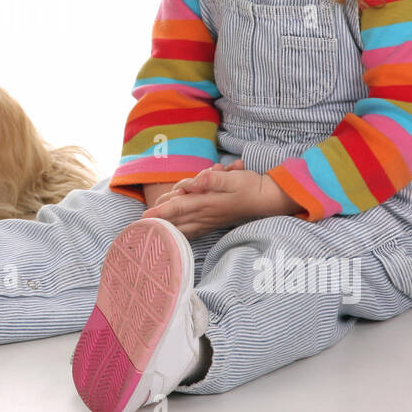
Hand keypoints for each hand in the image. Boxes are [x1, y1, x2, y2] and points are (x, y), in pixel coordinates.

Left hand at [146, 159, 299, 238]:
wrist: (268, 199)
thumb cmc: (250, 186)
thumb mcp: (232, 178)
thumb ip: (212, 180)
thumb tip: (194, 182)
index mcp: (206, 202)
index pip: (176, 207)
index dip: (159, 212)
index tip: (143, 217)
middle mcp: (205, 214)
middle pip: (175, 218)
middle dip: (158, 219)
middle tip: (144, 217)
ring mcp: (209, 220)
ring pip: (183, 226)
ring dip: (168, 225)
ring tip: (155, 223)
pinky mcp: (214, 221)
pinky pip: (193, 230)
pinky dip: (182, 231)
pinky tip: (177, 233)